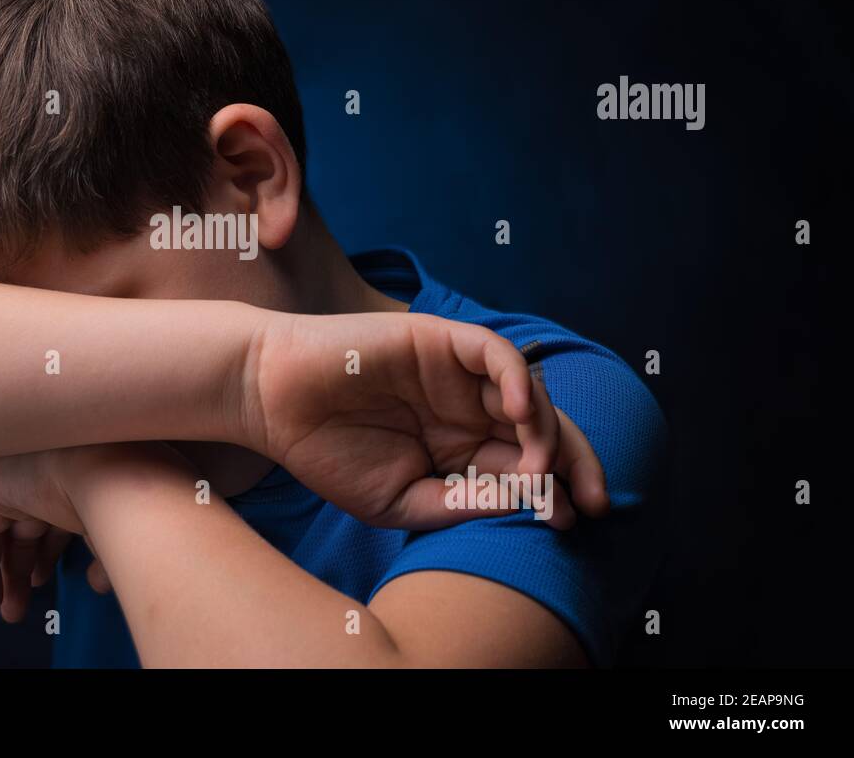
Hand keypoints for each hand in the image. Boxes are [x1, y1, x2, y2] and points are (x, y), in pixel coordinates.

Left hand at [0, 446, 145, 617]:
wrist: (100, 473)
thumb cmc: (114, 506)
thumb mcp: (110, 543)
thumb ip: (101, 563)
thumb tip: (98, 583)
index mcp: (68, 499)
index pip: (48, 532)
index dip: (43, 560)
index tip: (41, 586)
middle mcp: (40, 489)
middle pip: (17, 536)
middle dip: (16, 574)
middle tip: (12, 610)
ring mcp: (13, 483)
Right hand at [242, 311, 608, 528]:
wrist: (271, 399)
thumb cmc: (327, 451)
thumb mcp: (400, 499)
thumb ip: (461, 503)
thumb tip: (531, 505)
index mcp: (458, 448)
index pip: (524, 467)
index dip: (555, 492)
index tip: (568, 522)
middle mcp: (466, 409)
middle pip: (541, 429)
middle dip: (575, 463)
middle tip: (592, 501)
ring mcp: (456, 373)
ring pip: (527, 392)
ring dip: (544, 430)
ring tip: (537, 467)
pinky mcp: (439, 340)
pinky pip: (495, 353)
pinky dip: (514, 379)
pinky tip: (516, 414)